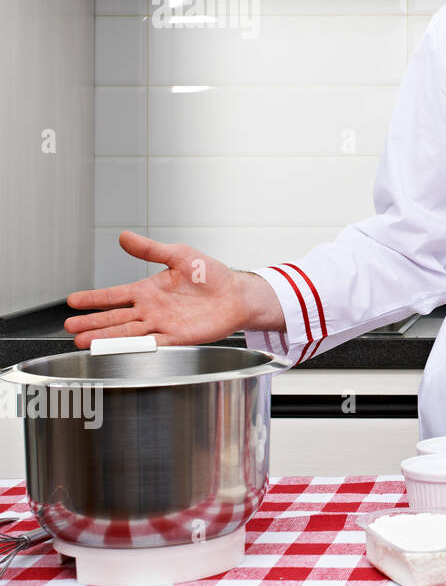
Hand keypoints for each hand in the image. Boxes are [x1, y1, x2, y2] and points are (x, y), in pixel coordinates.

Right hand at [64, 230, 281, 348]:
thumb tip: (124, 237)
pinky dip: (135, 346)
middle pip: (115, 318)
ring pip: (127, 333)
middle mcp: (151, 310)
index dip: (93, 299)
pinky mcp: (177, 338)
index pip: (114, 295)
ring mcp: (162, 325)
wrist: (236, 294)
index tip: (72, 301)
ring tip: (83, 342)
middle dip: (91, 323)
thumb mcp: (179, 255)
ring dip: (105, 337)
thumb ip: (150, 250)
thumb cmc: (211, 275)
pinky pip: (152, 343)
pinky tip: (118, 349)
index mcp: (148, 290)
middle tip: (70, 327)